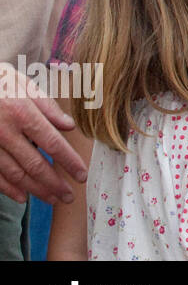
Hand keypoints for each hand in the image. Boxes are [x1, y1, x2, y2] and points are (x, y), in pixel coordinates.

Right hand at [0, 64, 87, 204]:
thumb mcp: (23, 85)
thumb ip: (48, 106)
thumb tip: (70, 126)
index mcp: (22, 114)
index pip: (53, 143)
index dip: (69, 162)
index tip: (82, 175)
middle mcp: (6, 132)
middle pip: (35, 164)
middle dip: (55, 184)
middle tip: (70, 196)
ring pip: (16, 174)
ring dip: (36, 190)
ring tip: (53, 199)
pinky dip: (8, 189)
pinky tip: (23, 197)